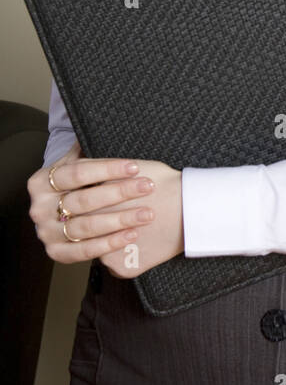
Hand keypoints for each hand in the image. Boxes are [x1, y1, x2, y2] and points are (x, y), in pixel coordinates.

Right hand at [28, 141, 183, 277]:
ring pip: (86, 227)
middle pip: (84, 200)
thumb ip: (83, 154)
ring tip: (146, 214)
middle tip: (147, 188)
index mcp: (40, 182)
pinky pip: (85, 250)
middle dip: (119, 193)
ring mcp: (46, 232)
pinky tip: (132, 235)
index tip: (134, 167)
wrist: (57, 215)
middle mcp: (39, 208)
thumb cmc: (74, 186)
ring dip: (120, 220)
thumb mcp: (73, 166)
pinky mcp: (56, 252)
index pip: (78, 173)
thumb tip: (95, 131)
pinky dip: (110, 243)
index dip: (107, 169)